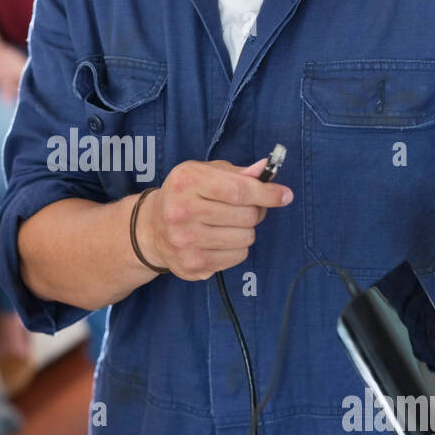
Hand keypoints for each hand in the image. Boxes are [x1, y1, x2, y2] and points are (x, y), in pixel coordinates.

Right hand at [136, 157, 293, 280]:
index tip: (284, 195)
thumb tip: (267, 170)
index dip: (267, 193)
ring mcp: (186, 241)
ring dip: (245, 231)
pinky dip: (236, 248)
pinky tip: (219, 240)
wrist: (151, 229)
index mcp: (187, 182)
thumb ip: (237, 173)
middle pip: (247, 216)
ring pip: (246, 238)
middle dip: (255, 211)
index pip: (239, 190)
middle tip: (244, 209)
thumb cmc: (185, 195)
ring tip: (227, 225)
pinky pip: (237, 257)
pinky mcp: (192, 265)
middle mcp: (182, 212)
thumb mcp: (204, 173)